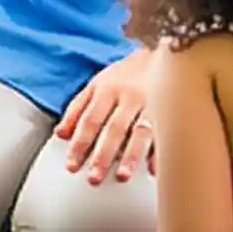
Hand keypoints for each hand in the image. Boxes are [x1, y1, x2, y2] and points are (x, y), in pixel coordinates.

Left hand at [54, 49, 154, 184]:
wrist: (164, 53)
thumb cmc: (126, 74)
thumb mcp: (97, 84)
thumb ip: (77, 108)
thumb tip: (60, 134)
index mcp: (107, 90)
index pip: (90, 120)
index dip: (79, 143)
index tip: (72, 166)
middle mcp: (129, 97)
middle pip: (113, 129)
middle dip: (102, 155)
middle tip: (93, 178)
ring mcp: (152, 103)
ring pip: (140, 132)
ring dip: (131, 155)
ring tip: (122, 176)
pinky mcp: (172, 110)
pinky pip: (166, 133)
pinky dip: (160, 152)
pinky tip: (155, 170)